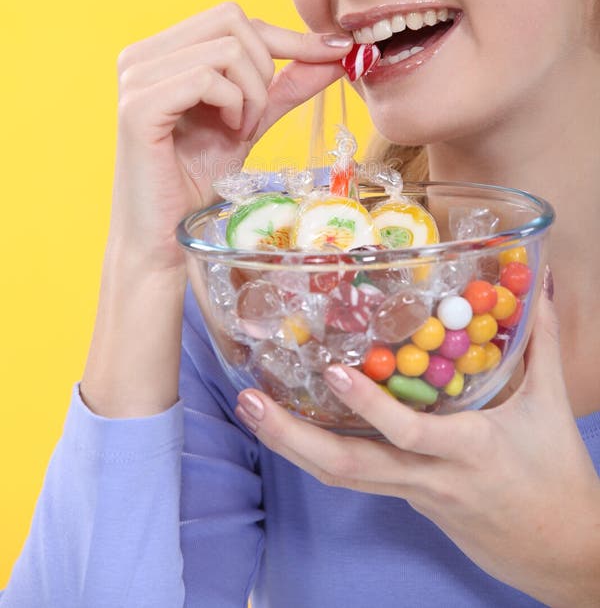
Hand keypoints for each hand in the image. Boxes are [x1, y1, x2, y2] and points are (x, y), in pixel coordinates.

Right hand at [109, 3, 351, 271]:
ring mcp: (135, 78)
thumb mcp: (251, 120)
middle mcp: (141, 55)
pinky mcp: (138, 106)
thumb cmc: (198, 180)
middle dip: (264, 68)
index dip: (288, 36)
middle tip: (255, 116)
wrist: (166, 236)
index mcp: (161, 51)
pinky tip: (230, 133)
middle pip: (232, 20)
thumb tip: (336, 50)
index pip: (233, 18)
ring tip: (240, 129)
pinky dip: (234, 106)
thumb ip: (286, 84)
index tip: (336, 50)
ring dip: (251, 94)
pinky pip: (208, 78)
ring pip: (227, 50)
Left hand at [236, 290, 599, 605]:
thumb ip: (541, 342)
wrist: (561, 553)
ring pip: (342, 476)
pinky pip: (357, 476)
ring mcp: (413, 494)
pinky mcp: (408, 500)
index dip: (369, 405)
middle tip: (248, 402)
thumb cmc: (557, 477)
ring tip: (251, 410)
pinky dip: (321, 452)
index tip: (333, 372)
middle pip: (348, 467)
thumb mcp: (551, 407)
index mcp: (469, 449)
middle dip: (291, 438)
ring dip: (292, 445)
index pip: (410, 433)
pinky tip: (294, 426)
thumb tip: (542, 288)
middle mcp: (430, 477)